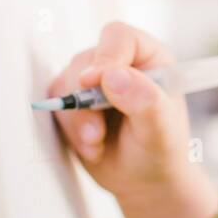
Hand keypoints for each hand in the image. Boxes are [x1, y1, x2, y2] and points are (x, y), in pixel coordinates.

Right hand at [48, 22, 217, 217]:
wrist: (145, 180)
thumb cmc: (161, 151)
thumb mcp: (161, 130)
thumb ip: (144, 101)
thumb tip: (112, 76)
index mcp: (149, 57)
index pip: (118, 38)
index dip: (104, 58)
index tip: (93, 83)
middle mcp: (120, 62)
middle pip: (85, 61)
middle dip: (85, 100)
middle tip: (97, 134)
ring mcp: (94, 81)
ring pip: (66, 83)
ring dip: (77, 120)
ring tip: (97, 145)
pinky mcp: (75, 101)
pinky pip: (56, 104)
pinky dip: (69, 130)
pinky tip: (92, 147)